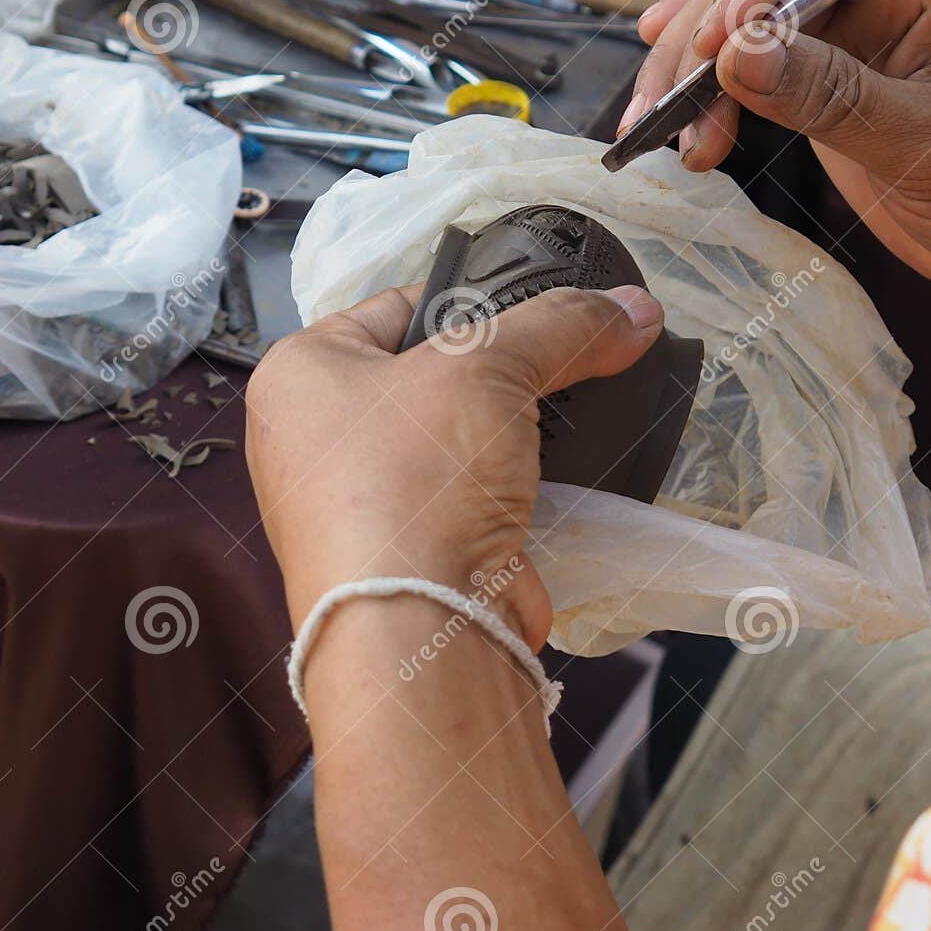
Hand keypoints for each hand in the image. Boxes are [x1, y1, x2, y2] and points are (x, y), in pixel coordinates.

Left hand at [245, 283, 663, 650]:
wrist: (417, 629)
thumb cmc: (412, 479)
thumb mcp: (489, 368)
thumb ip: (561, 325)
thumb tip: (633, 307)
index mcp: (297, 374)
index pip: (394, 306)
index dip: (471, 301)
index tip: (534, 309)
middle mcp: (309, 440)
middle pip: (427, 378)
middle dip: (499, 376)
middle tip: (561, 363)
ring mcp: (354, 508)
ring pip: (451, 445)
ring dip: (508, 438)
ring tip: (568, 418)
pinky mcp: (402, 559)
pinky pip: (465, 504)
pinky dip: (509, 493)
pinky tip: (555, 479)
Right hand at [621, 0, 930, 304]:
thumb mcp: (923, 140)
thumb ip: (832, 96)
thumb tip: (739, 58)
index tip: (718, 41)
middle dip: (702, 40)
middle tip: (675, 105)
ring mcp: (836, 43)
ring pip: (732, 32)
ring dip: (686, 77)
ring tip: (664, 135)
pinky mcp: (811, 88)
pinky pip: (740, 75)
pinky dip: (699, 99)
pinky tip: (668, 118)